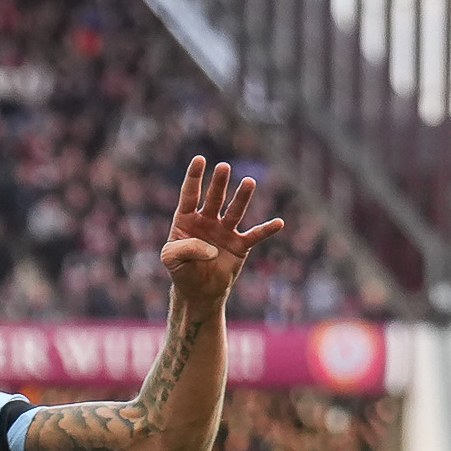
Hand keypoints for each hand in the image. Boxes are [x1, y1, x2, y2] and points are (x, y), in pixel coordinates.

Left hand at [158, 156, 282, 305]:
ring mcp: (225, 231)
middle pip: (215, 198)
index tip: (199, 159)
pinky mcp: (240, 245)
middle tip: (223, 167)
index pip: (190, 195)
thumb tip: (210, 247)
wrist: (197, 290)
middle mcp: (208, 220)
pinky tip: (278, 223)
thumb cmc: (181, 270)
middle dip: (219, 183)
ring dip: (242, 197)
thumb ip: (185, 249)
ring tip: (248, 182)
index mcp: (187, 220)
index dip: (194, 178)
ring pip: (235, 210)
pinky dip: (266, 230)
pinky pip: (255, 235)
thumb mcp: (171, 259)